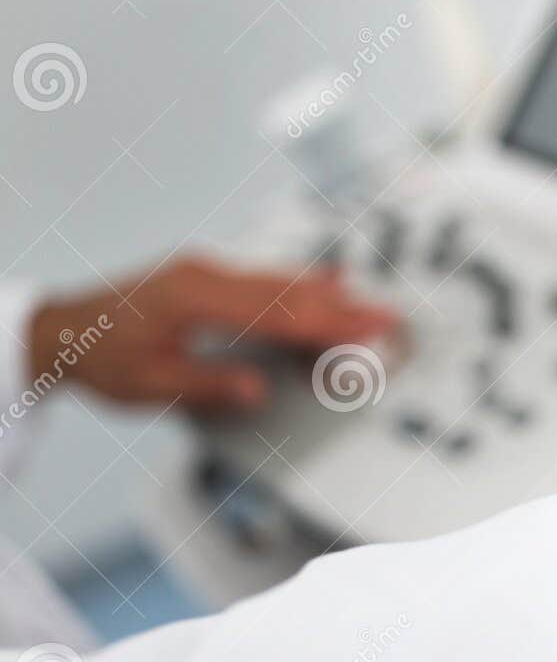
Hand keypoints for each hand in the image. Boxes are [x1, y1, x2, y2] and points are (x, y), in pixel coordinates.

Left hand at [26, 257, 396, 412]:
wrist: (59, 331)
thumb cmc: (100, 359)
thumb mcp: (150, 384)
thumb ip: (208, 384)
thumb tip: (258, 390)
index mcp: (194, 296)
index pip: (278, 312)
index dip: (330, 322)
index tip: (370, 329)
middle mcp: (205, 274)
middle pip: (289, 291)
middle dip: (344, 306)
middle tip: (392, 318)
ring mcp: (206, 272)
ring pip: (280, 281)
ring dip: (327, 296)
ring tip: (371, 308)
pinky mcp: (207, 278)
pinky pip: (264, 281)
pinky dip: (300, 288)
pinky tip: (327, 283)